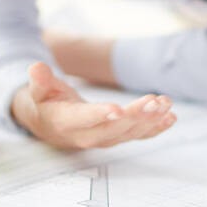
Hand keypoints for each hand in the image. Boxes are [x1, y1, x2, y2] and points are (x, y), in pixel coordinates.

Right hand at [12, 61, 174, 149]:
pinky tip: (170, 118)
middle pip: (114, 128)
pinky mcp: (117, 136)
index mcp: (65, 122)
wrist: (48, 123)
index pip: (83, 120)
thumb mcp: (37, 89)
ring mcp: (105, 138)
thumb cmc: (45, 102)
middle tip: (153, 101)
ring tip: (165, 104)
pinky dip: (156, 128)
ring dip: (150, 120)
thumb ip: (39, 80)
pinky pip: (138, 135)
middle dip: (136, 116)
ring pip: (130, 132)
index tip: (117, 110)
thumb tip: (36, 68)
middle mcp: (87, 135)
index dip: (100, 115)